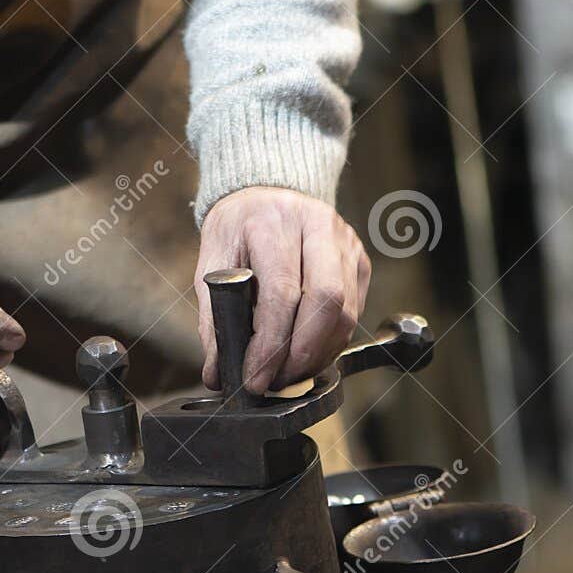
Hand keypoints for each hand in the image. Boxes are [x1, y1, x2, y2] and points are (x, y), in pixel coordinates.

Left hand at [195, 187, 370, 392]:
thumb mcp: (213, 265)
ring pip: (345, 312)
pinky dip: (331, 343)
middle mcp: (317, 226)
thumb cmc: (237, 229)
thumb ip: (215, 318)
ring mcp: (345, 242)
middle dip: (300, 354)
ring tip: (288, 373)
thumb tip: (219, 372)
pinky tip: (306, 355)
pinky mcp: (359, 260)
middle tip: (275, 381)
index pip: (281, 294)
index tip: (254, 378)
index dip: (270, 345)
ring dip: (318, 354)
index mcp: (272, 222)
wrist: (267, 191)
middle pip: (326, 303)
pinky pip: (353, 312)